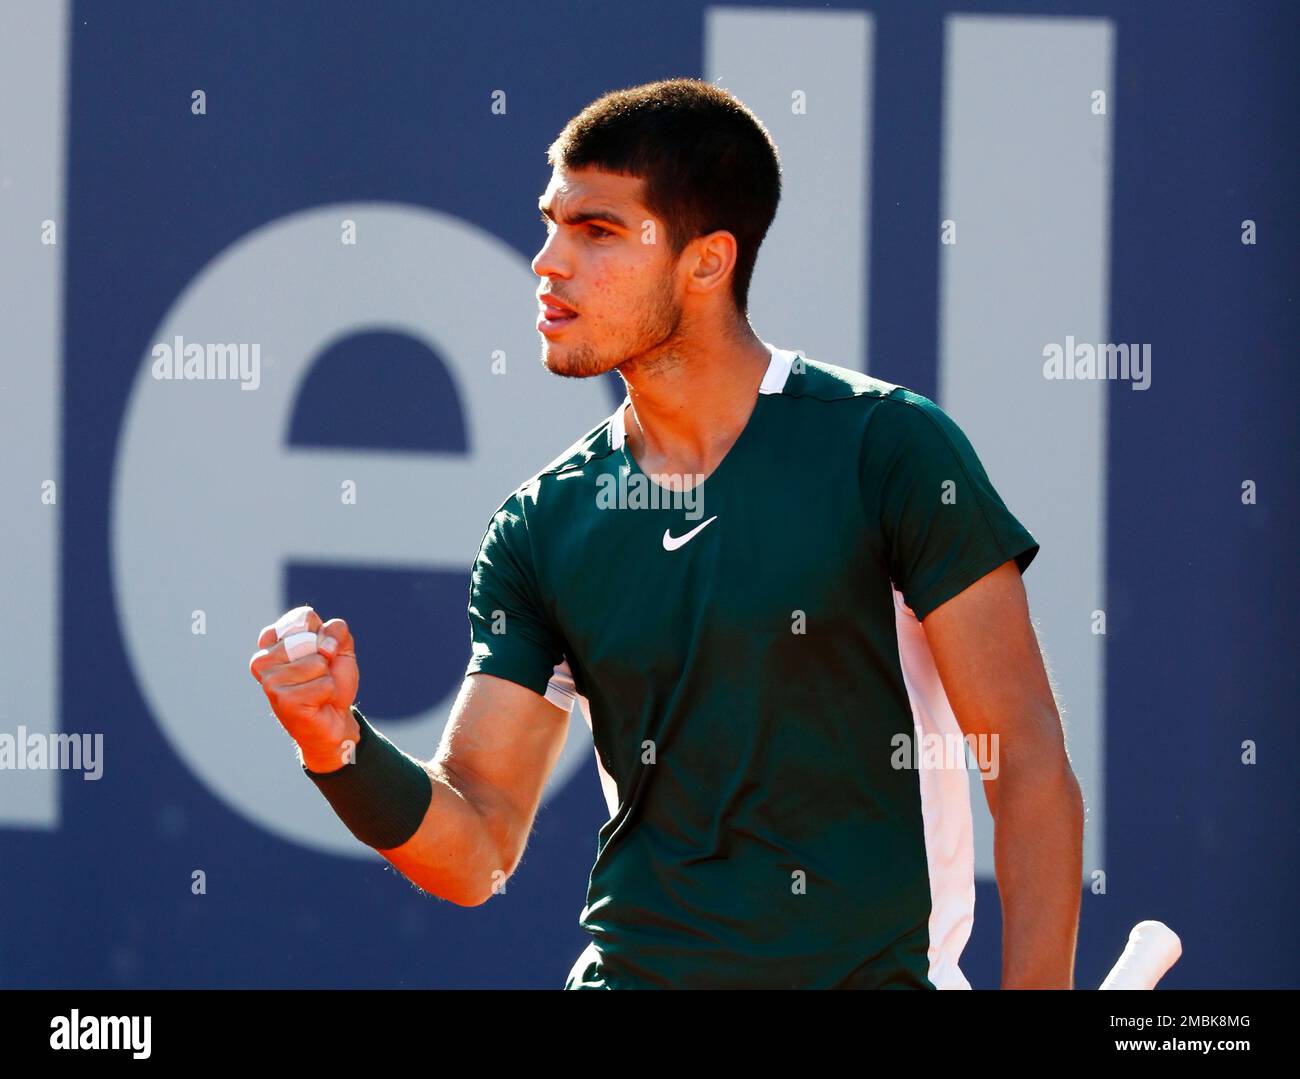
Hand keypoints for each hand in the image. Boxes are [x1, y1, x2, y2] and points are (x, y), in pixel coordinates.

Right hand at [249, 606, 359, 771]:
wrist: (334, 719)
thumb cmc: (331, 680)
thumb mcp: (340, 647)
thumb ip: (336, 630)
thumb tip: (324, 648)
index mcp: (271, 640)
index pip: (303, 617)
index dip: (323, 634)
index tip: (318, 652)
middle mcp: (262, 659)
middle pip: (310, 639)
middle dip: (326, 657)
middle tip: (317, 675)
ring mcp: (269, 680)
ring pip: (317, 663)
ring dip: (326, 678)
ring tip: (316, 690)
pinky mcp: (282, 700)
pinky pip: (323, 684)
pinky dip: (329, 693)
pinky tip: (317, 703)